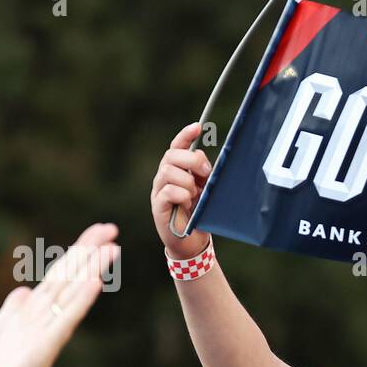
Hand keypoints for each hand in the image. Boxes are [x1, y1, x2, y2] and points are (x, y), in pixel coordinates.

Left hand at [0, 223, 118, 366]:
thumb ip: (12, 310)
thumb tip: (23, 289)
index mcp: (35, 309)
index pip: (60, 274)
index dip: (77, 252)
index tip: (97, 232)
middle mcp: (48, 315)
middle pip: (72, 276)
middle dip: (90, 252)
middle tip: (112, 229)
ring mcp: (50, 329)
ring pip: (73, 292)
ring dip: (93, 269)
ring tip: (112, 248)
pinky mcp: (47, 345)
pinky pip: (67, 317)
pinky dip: (81, 300)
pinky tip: (95, 282)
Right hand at [151, 122, 213, 259]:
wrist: (193, 240)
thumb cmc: (200, 213)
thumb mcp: (207, 190)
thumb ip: (206, 175)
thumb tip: (209, 161)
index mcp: (178, 169)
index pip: (177, 146)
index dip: (185, 135)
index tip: (198, 126)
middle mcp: (165, 176)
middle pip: (172, 155)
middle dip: (191, 160)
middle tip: (206, 172)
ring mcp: (159, 189)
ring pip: (168, 171)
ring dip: (187, 181)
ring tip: (195, 195)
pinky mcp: (158, 205)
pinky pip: (167, 191)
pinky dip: (181, 194)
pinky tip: (187, 203)